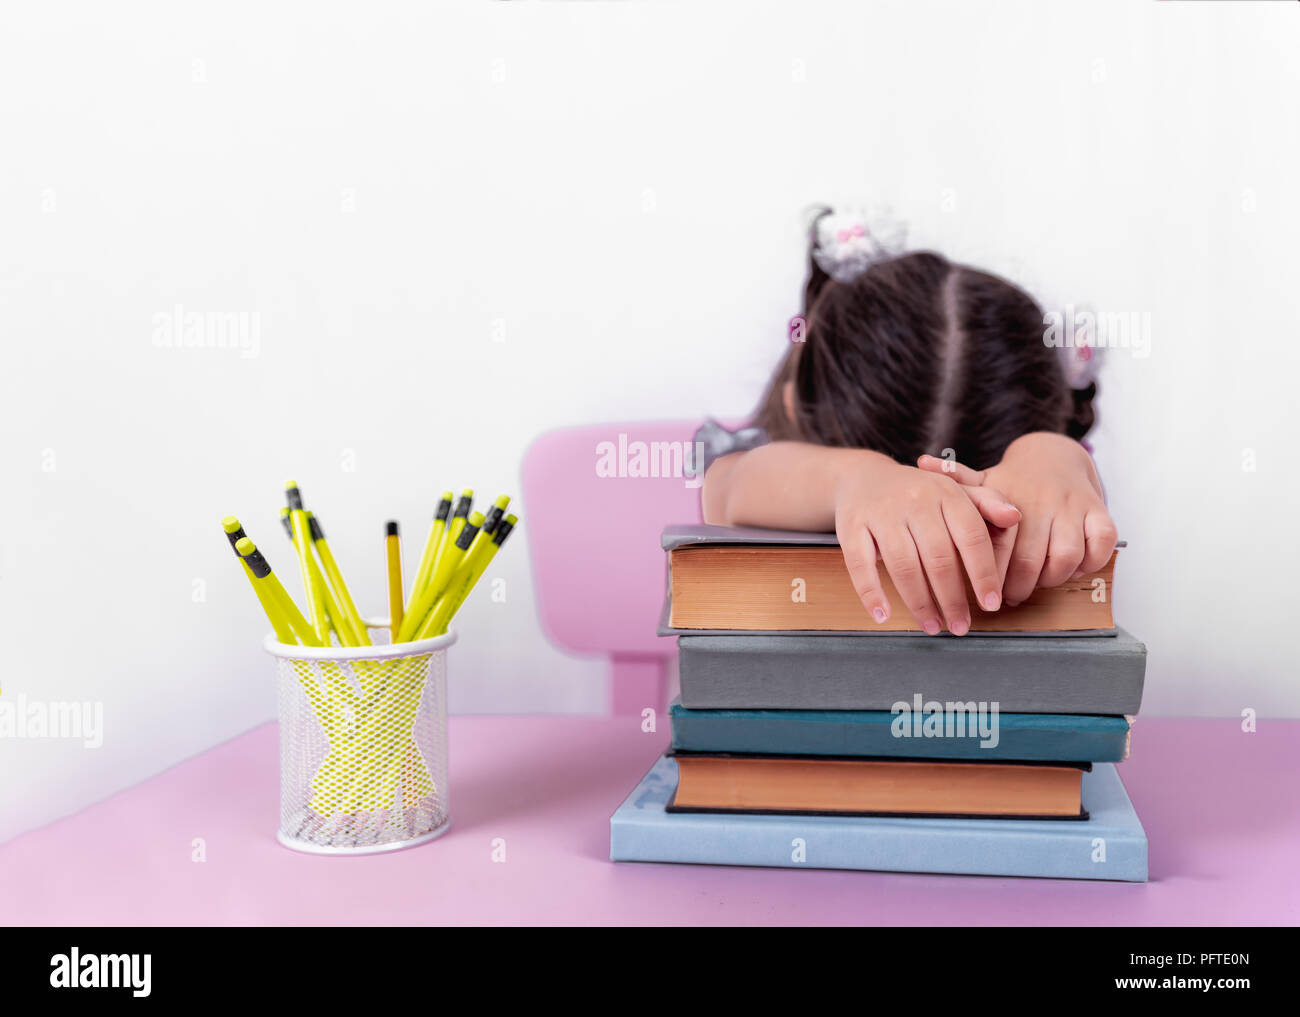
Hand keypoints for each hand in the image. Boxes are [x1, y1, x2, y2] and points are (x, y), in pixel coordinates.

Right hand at [835, 451, 1021, 634]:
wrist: (863, 476)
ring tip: (932, 626)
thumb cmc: (918, 493)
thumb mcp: (954, 492)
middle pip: (938, 557)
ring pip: (904, 566)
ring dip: (919, 603)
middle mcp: (914, 500)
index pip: (971, 537)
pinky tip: (882, 615)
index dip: (983, 573)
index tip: (991, 604)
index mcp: (946, 493)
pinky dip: (871, 593)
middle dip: (952, 598)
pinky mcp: (851, 527)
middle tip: (961, 626)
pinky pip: (860, 565)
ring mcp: (881, 514)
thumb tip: (1015, 517)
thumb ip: (987, 505)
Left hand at [917, 433, 1117, 605]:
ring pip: (1066, 557)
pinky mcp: (1099, 512)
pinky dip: (1090, 562)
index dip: (991, 576)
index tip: (986, 593)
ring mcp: (1073, 507)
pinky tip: (1074, 568)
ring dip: (1052, 579)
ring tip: (1038, 584)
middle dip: (1019, 587)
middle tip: (1009, 598)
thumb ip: (955, 479)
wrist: (1054, 457)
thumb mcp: (982, 479)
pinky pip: (1101, 544)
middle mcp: (1042, 502)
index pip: (999, 546)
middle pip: (1031, 559)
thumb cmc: (1011, 481)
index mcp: (1010, 498)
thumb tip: (921, 461)